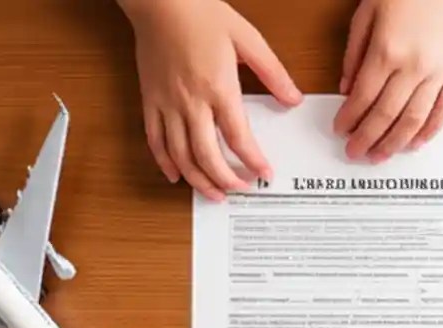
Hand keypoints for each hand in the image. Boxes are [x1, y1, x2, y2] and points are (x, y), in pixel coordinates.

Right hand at [121, 0, 302, 199]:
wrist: (160, 0)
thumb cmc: (201, 13)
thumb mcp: (247, 38)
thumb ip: (273, 73)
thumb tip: (293, 99)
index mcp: (218, 87)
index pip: (238, 137)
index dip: (252, 161)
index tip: (264, 173)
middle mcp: (191, 101)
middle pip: (207, 155)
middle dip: (226, 180)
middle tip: (240, 190)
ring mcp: (167, 104)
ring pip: (180, 155)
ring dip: (198, 180)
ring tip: (213, 194)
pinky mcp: (150, 101)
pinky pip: (155, 141)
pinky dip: (165, 163)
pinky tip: (177, 176)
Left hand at [333, 0, 442, 161]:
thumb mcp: (367, 11)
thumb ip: (355, 53)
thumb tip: (346, 88)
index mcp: (387, 50)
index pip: (362, 97)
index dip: (349, 119)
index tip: (340, 130)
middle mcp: (414, 65)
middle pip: (386, 114)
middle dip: (367, 138)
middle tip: (355, 152)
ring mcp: (440, 70)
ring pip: (415, 119)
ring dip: (395, 142)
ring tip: (381, 155)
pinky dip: (431, 129)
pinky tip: (417, 142)